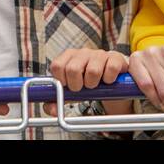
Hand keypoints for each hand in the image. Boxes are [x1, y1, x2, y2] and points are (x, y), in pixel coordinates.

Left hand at [0, 47, 126, 117]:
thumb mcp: (73, 93)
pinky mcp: (116, 58)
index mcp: (68, 60)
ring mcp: (99, 54)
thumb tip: (46, 109)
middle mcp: (82, 53)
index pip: (58, 67)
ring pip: (91, 67)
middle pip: (73, 66)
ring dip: (93, 81)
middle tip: (82, 89)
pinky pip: (110, 65)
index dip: (62, 80)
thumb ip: (59, 99)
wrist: (116, 80)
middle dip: (77, 83)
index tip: (69, 89)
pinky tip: (109, 80)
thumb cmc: (89, 85)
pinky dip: (108, 76)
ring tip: (96, 85)